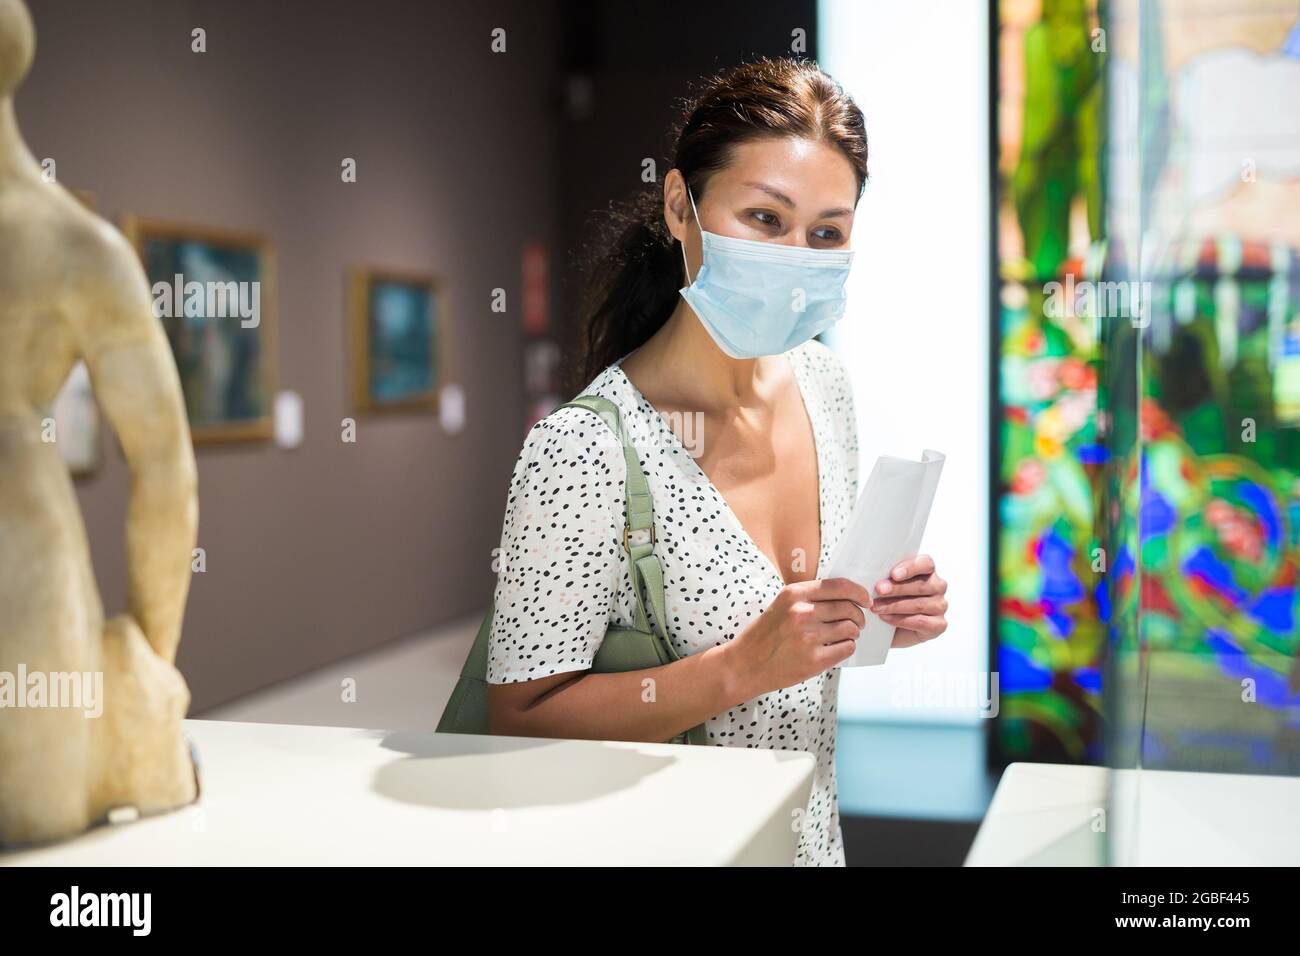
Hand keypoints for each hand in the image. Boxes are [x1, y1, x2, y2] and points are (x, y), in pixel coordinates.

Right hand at [725, 577, 872, 699]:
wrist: (745, 664)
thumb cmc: (765, 635)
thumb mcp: (781, 605)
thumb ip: (809, 598)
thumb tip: (846, 596)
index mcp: (794, 594)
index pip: (839, 586)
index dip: (858, 592)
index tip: (865, 599)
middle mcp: (801, 612)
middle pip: (848, 608)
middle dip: (859, 615)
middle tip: (858, 622)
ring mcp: (808, 637)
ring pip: (850, 628)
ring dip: (853, 632)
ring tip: (846, 635)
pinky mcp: (813, 660)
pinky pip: (846, 648)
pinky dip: (848, 647)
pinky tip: (839, 647)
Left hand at [873, 555, 948, 648]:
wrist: (890, 629)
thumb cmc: (889, 600)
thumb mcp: (886, 585)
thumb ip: (885, 576)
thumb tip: (871, 572)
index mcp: (927, 570)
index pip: (926, 563)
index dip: (911, 568)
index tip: (893, 574)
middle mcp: (938, 586)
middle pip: (920, 585)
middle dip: (896, 588)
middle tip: (878, 590)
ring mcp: (940, 606)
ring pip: (919, 604)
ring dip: (894, 606)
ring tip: (876, 607)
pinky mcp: (939, 624)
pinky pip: (920, 621)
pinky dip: (900, 620)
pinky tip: (886, 618)